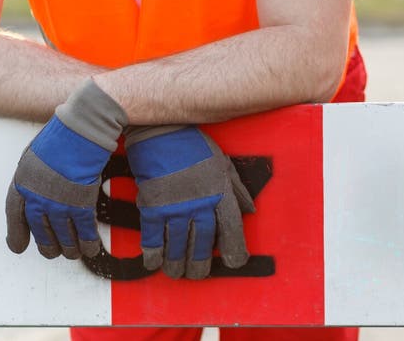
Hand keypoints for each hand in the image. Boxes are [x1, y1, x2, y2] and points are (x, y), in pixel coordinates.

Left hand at [6, 79, 126, 259]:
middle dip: (48, 246)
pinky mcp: (80, 204)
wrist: (81, 128)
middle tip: (53, 251)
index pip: (15, 216)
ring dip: (69, 249)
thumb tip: (35, 192)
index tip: (18, 247)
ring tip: (73, 252)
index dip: (16, 235)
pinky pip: (83, 233)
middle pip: (40, 233)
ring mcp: (58, 203)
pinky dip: (88, 244)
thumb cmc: (62, 135)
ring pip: (62, 238)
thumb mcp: (35, 154)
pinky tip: (90, 248)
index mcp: (22, 182)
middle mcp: (37, 197)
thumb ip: (33, 177)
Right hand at [126, 125, 254, 279]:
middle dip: (200, 264)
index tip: (234, 262)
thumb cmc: (192, 144)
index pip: (232, 229)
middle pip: (203, 243)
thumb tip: (250, 209)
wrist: (160, 131)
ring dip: (177, 264)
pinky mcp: (153, 206)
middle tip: (196, 273)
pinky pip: (154, 239)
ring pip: (179, 246)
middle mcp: (200, 202)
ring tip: (176, 272)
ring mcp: (176, 206)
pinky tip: (154, 262)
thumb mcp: (221, 161)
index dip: (234, 250)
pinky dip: (154, 254)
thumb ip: (236, 188)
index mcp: (220, 191)